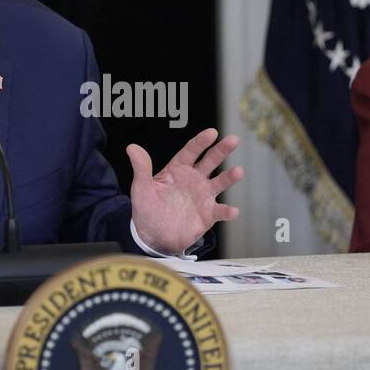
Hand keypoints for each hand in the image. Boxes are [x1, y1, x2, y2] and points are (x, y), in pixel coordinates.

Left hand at [127, 128, 243, 253]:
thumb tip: (131, 147)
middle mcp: (194, 179)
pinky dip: (227, 211)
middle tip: (233, 139)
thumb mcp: (141, 188)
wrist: (153, 236)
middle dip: (222, 150)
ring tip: (238, 172)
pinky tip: (233, 210)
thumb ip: (141, 168)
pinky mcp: (208, 214)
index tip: (212, 133)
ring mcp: (203, 196)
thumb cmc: (147, 208)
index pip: (191, 151)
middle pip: (210, 161)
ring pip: (220, 183)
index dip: (201, 142)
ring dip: (229, 177)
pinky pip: (220, 211)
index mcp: (179, 169)